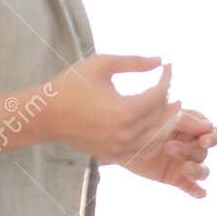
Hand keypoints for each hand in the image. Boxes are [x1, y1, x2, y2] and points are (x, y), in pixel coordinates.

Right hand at [39, 53, 181, 162]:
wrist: (45, 115)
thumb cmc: (71, 85)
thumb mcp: (102, 64)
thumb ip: (134, 62)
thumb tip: (160, 60)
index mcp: (127, 110)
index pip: (160, 94)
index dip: (167, 78)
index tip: (168, 66)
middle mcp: (127, 134)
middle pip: (161, 116)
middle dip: (168, 98)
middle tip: (169, 85)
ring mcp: (120, 148)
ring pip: (157, 137)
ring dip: (167, 121)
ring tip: (171, 107)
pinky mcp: (113, 155)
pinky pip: (143, 151)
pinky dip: (154, 140)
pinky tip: (155, 128)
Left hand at [116, 107, 216, 198]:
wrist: (119, 141)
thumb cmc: (144, 124)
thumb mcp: (166, 119)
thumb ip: (188, 122)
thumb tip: (210, 127)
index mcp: (192, 128)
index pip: (212, 133)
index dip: (212, 137)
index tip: (202, 141)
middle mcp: (190, 146)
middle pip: (204, 152)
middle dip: (189, 150)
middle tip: (168, 148)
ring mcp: (183, 162)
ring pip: (202, 170)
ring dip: (197, 170)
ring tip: (183, 168)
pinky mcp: (175, 178)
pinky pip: (191, 186)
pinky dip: (197, 190)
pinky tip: (201, 194)